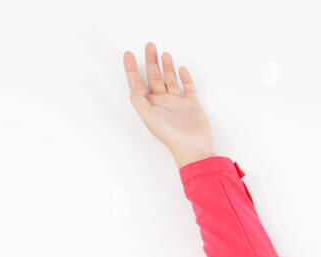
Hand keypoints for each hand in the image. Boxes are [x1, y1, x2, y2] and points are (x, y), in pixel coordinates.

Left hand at [123, 42, 216, 168]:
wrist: (193, 146)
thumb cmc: (170, 134)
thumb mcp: (147, 114)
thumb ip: (138, 97)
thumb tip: (132, 82)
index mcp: (150, 105)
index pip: (138, 83)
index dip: (131, 68)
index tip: (128, 54)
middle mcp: (162, 102)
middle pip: (154, 77)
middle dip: (151, 61)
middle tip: (149, 46)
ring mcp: (177, 103)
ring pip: (170, 80)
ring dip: (167, 67)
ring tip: (165, 54)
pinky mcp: (192, 104)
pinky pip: (188, 88)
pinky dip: (185, 78)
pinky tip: (181, 69)